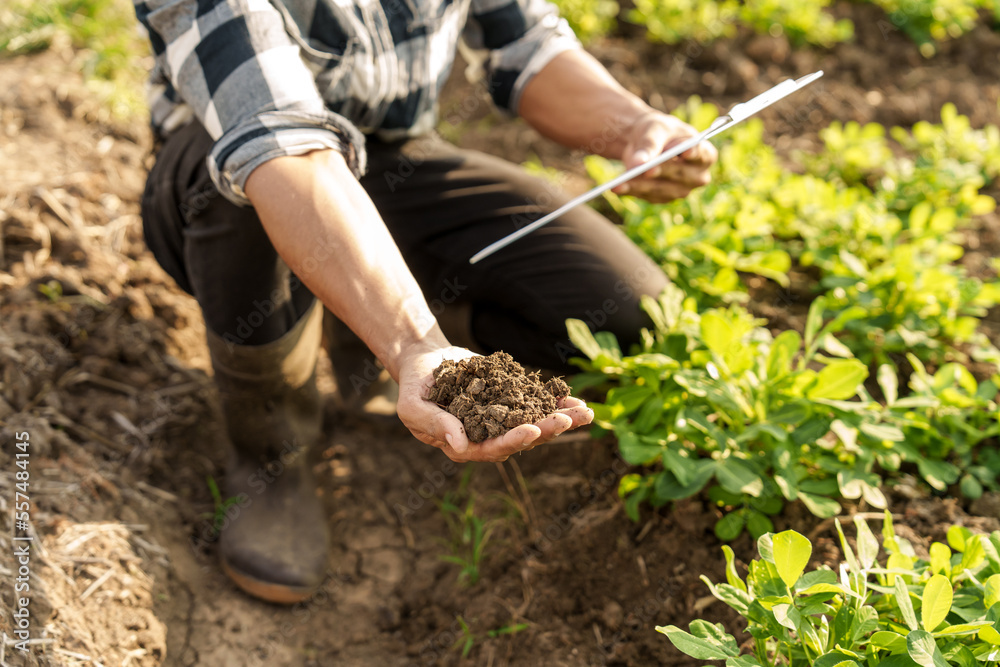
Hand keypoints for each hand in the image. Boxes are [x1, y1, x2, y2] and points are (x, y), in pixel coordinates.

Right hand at [395, 344, 593, 461]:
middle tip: (569, 420)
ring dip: (562, 420)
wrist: (424, 361)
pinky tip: (578, 402)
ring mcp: (503, 420)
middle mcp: (488, 437)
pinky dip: (558, 403)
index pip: (492, 448)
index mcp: (465, 445)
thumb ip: (434, 425)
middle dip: (548, 430)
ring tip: (586, 413)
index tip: (533, 431)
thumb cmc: (415, 386)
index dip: (514, 440)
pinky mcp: (512, 401)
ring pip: (537, 424)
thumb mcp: (414, 406)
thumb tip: (459, 445)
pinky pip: (538, 404)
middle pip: (522, 440)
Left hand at [611, 112, 717, 202]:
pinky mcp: (662, 197)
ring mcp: (680, 190)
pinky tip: (618, 186)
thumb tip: (638, 164)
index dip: (694, 154)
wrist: (645, 142)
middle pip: (680, 175)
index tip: (684, 152)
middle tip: (646, 169)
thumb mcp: (654, 129)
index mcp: (704, 154)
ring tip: (620, 182)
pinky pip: (646, 195)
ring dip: (640, 184)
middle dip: (661, 171)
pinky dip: (631, 190)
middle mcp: (697, 176)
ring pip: (661, 189)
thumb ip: (649, 145)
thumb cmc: (658, 131)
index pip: (702, 155)